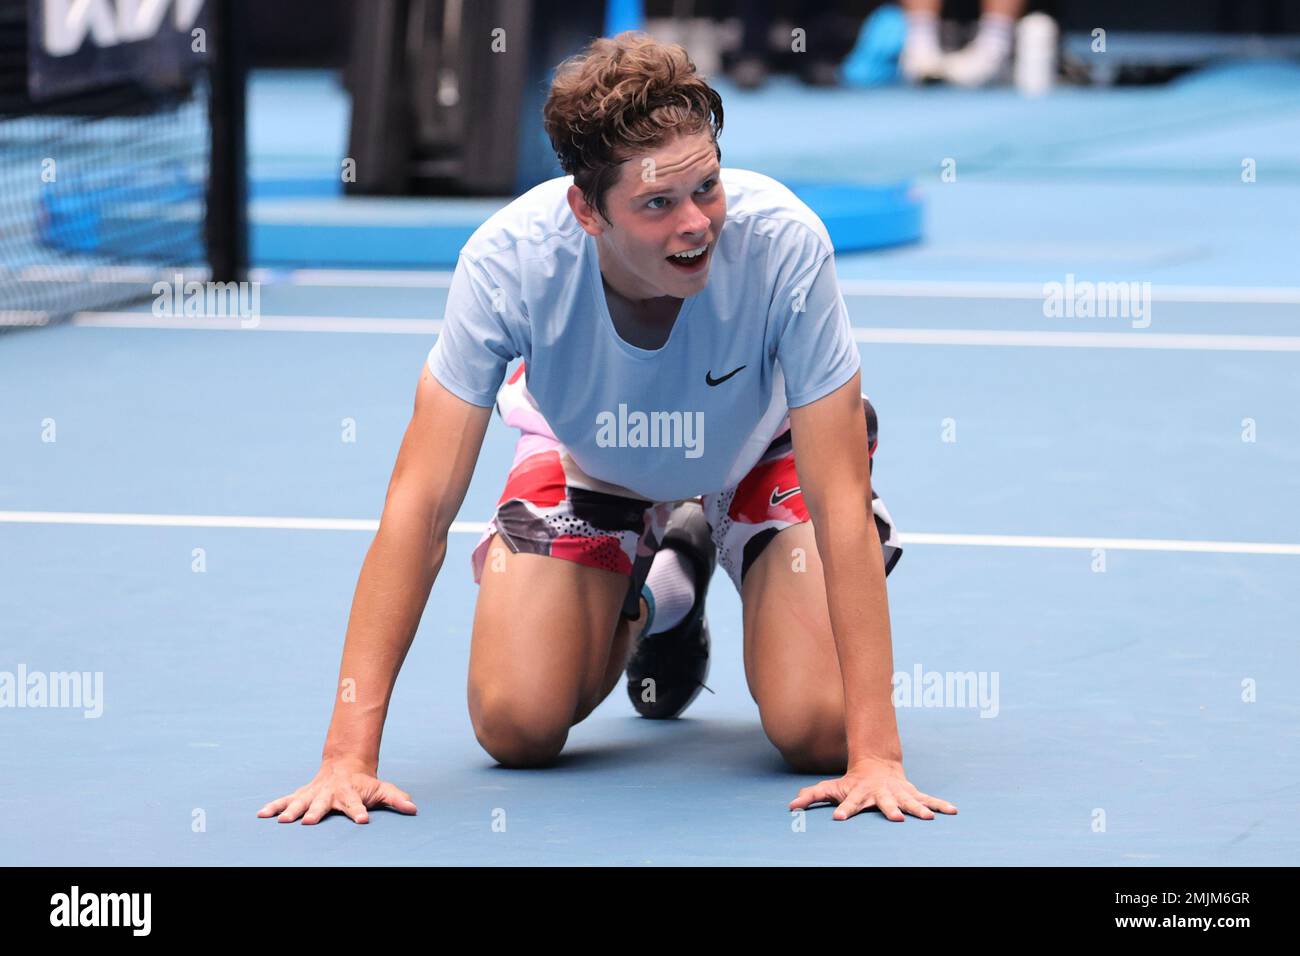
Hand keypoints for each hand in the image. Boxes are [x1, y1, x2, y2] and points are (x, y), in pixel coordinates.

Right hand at [258, 756, 417, 824]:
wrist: (346, 764)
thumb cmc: (365, 783)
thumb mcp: (383, 789)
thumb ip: (396, 799)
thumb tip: (413, 808)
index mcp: (350, 794)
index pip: (356, 803)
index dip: (359, 811)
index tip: (363, 819)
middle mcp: (330, 793)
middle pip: (323, 804)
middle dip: (316, 812)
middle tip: (308, 822)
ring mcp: (314, 793)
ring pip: (301, 802)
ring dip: (291, 810)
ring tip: (282, 821)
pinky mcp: (302, 795)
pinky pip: (285, 800)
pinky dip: (273, 806)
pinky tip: (261, 815)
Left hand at [788, 756, 957, 821]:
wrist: (876, 764)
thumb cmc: (851, 783)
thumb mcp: (831, 788)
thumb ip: (812, 796)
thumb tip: (791, 806)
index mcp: (859, 794)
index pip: (849, 803)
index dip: (843, 811)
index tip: (837, 818)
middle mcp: (880, 794)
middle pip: (885, 803)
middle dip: (890, 810)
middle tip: (896, 818)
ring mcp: (897, 793)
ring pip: (909, 801)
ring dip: (919, 808)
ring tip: (929, 817)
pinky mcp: (911, 793)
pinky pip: (928, 799)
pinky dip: (940, 805)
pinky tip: (953, 811)